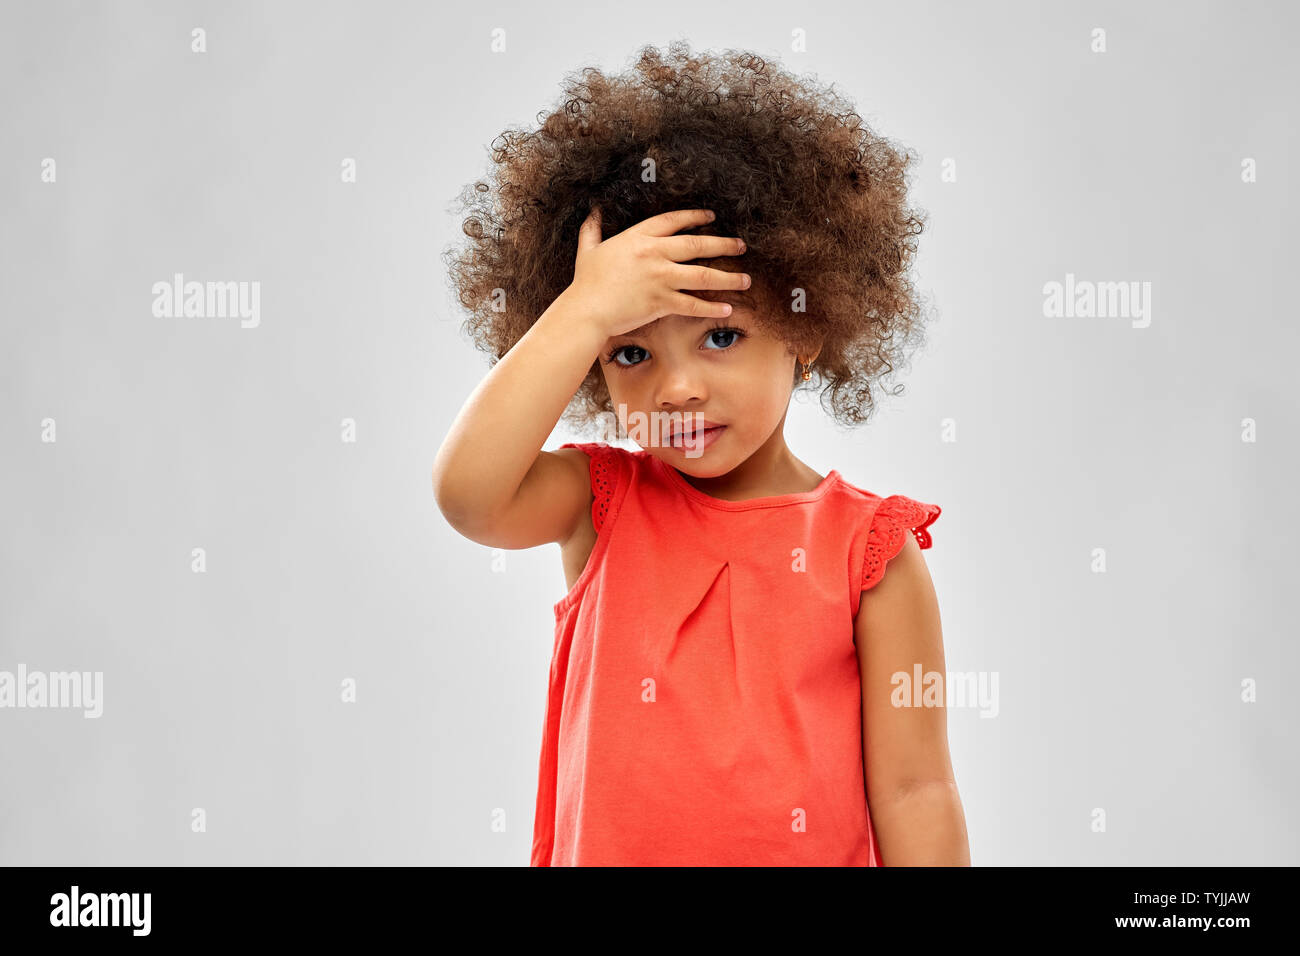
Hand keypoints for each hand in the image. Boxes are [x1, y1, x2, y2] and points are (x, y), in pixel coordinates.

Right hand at [562, 207, 749, 339]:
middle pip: (697, 244)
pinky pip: (693, 304)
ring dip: (728, 277)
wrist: (586, 310)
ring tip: (746, 279)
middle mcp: (654, 254)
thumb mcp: (588, 249)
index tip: (711, 217)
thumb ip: (592, 229)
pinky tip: (727, 309)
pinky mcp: (662, 302)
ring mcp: (660, 278)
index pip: (674, 221)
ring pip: (703, 275)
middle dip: (723, 244)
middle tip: (741, 245)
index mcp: (638, 238)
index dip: (695, 217)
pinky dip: (712, 307)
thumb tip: (593, 211)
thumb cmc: (586, 282)